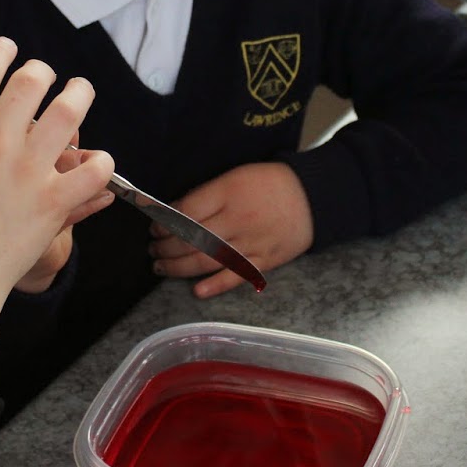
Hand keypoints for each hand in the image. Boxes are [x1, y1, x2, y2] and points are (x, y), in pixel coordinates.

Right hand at [0, 39, 114, 320]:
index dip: (1, 50)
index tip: (8, 49)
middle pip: (31, 82)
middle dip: (42, 71)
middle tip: (45, 77)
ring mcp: (26, 173)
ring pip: (68, 112)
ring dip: (79, 94)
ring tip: (80, 92)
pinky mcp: (52, 203)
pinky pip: (93, 171)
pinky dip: (100, 163)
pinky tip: (94, 160)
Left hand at [150, 163, 312, 298]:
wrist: (313, 196)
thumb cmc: (269, 183)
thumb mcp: (235, 176)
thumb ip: (207, 194)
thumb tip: (174, 211)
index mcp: (228, 193)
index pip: (185, 212)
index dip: (163, 222)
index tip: (153, 226)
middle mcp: (237, 220)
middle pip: (190, 239)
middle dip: (165, 247)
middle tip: (153, 249)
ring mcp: (251, 243)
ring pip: (206, 260)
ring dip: (178, 267)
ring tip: (161, 266)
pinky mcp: (264, 261)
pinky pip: (236, 277)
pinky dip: (214, 286)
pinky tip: (196, 291)